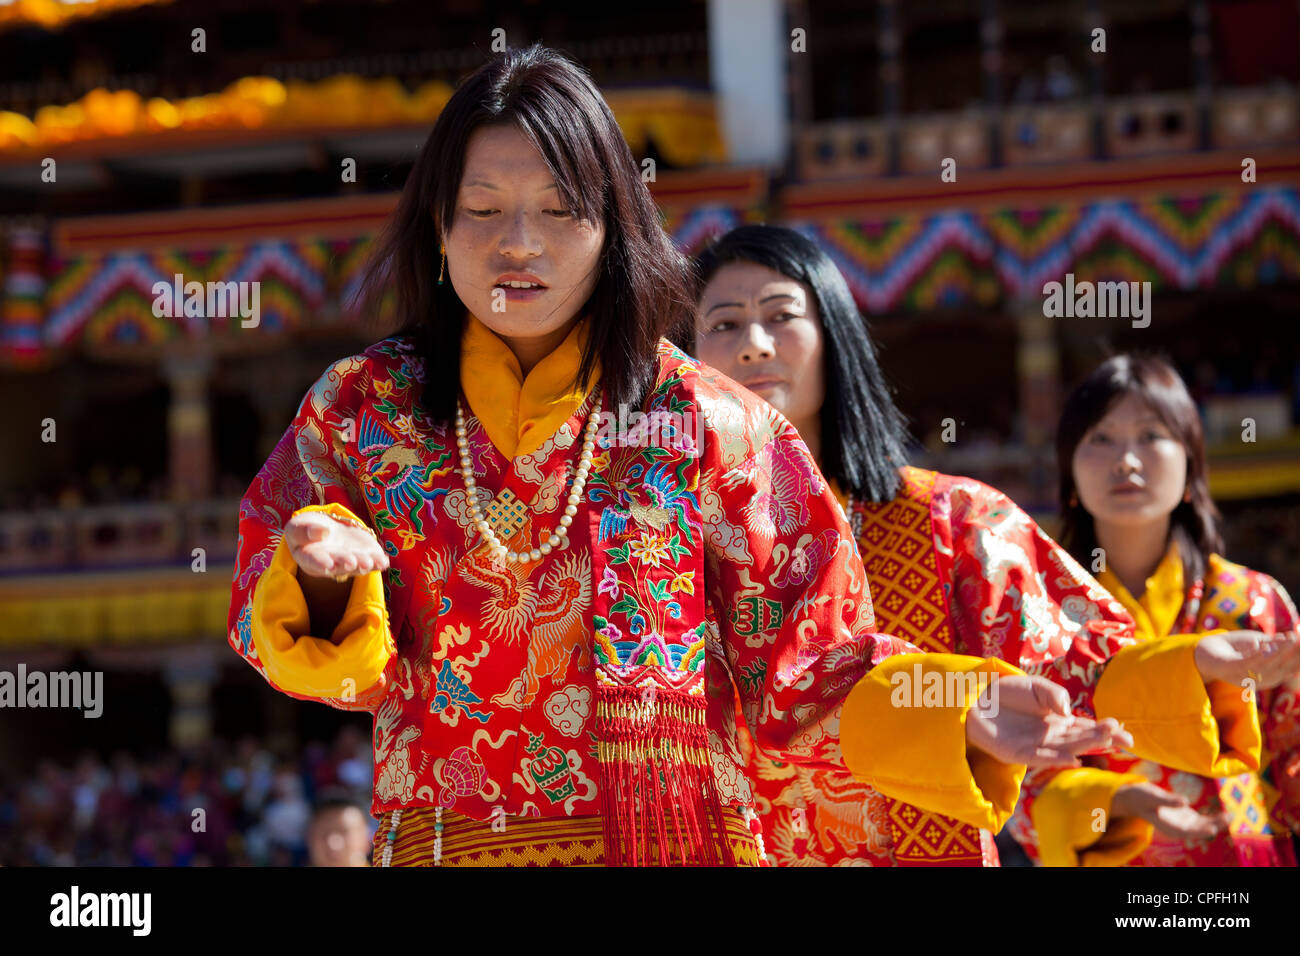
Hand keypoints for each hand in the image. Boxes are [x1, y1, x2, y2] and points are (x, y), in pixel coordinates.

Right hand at [284, 511, 389, 579]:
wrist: (325, 530)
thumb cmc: (306, 530)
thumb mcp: (296, 527)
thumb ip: (303, 531)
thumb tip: (323, 531)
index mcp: (310, 558)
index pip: (314, 562)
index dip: (321, 563)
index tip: (327, 564)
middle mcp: (332, 565)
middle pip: (339, 565)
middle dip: (346, 563)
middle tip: (350, 562)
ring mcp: (351, 562)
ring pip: (358, 566)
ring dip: (364, 564)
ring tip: (369, 562)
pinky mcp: (366, 556)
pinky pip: (373, 561)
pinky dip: (379, 562)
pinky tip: (384, 562)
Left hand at [965, 675, 1133, 767]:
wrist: (976, 697)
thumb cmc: (1008, 692)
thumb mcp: (1037, 687)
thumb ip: (1055, 695)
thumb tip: (1068, 712)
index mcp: (1059, 722)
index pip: (1086, 728)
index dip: (1106, 731)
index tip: (1126, 732)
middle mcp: (1050, 736)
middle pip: (1080, 739)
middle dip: (1102, 739)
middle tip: (1125, 738)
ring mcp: (1035, 746)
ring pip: (1064, 749)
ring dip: (1085, 747)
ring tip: (1106, 741)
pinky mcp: (1017, 753)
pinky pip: (1039, 758)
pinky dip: (1055, 760)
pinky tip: (1073, 760)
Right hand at [1111, 781, 1225, 842]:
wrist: (1135, 798)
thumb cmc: (1140, 796)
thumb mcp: (1151, 795)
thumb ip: (1168, 800)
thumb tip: (1186, 802)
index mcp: (1167, 826)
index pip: (1185, 832)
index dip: (1199, 832)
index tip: (1212, 829)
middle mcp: (1177, 828)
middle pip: (1197, 831)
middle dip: (1213, 826)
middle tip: (1227, 818)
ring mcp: (1183, 823)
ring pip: (1203, 826)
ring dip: (1217, 823)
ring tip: (1230, 815)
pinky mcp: (1187, 817)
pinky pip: (1203, 821)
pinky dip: (1214, 819)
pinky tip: (1225, 814)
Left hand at [1194, 630, 1299, 690]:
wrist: (1205, 651)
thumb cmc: (1234, 649)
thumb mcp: (1258, 644)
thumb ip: (1273, 645)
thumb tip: (1293, 639)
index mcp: (1267, 676)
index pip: (1288, 670)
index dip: (1299, 659)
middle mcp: (1257, 680)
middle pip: (1280, 670)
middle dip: (1294, 656)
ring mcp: (1243, 677)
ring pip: (1266, 667)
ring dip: (1279, 652)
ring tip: (1289, 640)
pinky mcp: (1228, 669)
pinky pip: (1246, 664)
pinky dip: (1258, 655)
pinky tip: (1265, 646)